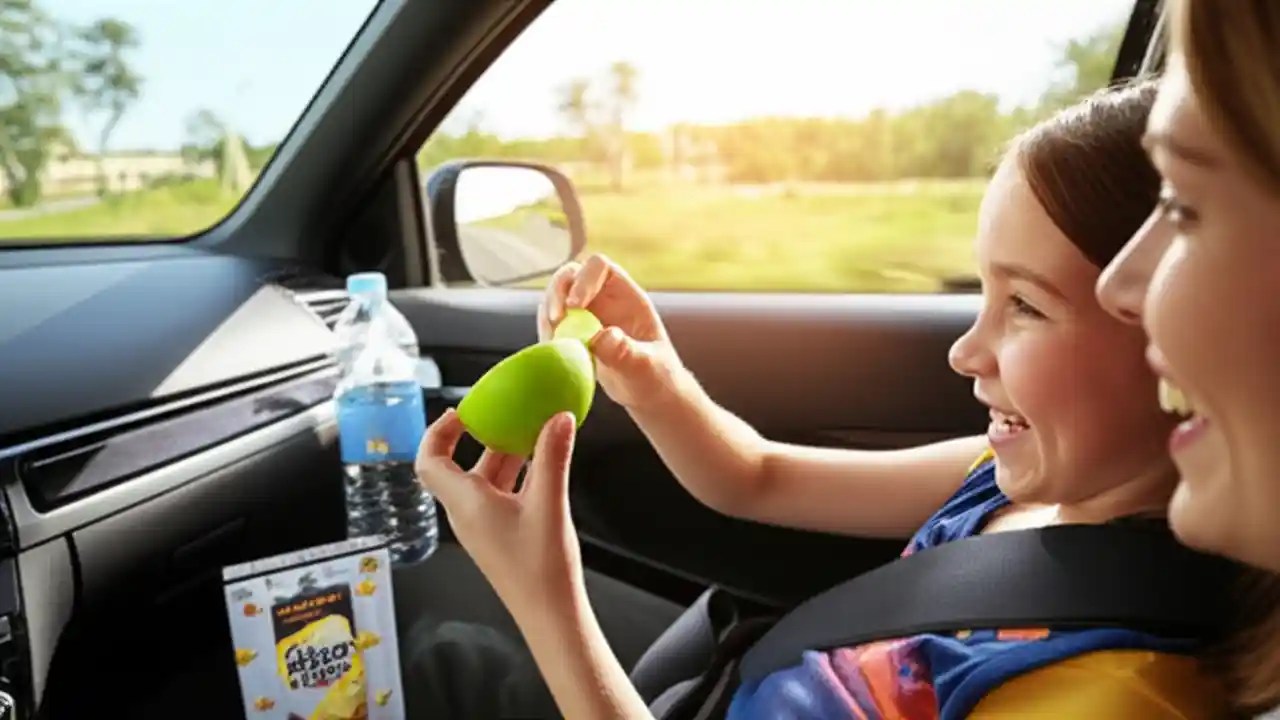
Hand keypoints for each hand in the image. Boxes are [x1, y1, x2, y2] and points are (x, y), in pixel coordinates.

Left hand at [415, 408, 582, 615]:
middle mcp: (466, 514)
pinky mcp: (499, 536)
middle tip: (501, 413)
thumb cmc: (541, 567)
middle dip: (481, 437)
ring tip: (529, 431)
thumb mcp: (550, 503)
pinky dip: (515, 474)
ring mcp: (482, 526)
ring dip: (503, 454)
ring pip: (483, 480)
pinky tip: (541, 465)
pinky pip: (498, 495)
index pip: (430, 461)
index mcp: (466, 504)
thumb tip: (558, 418)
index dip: (438, 432)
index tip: (461, 411)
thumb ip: (553, 456)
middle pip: (459, 466)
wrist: (549, 614)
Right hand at [538, 254, 685, 411]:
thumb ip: (626, 352)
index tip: (574, 306)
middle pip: (571, 275)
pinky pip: (552, 323)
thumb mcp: (646, 368)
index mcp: (627, 296)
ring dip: (547, 313)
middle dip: (556, 292)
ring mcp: (588, 315)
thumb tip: (601, 336)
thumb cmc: (657, 378)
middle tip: (554, 321)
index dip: (584, 279)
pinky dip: (546, 332)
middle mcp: (604, 299)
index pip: (600, 267)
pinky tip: (554, 351)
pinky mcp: (575, 333)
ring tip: (553, 340)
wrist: (649, 395)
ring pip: (556, 297)